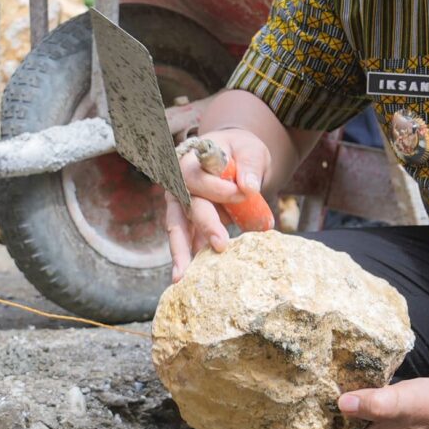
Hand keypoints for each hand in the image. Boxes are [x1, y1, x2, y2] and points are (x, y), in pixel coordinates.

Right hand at [160, 126, 272, 275]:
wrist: (236, 158)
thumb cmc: (240, 151)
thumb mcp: (249, 151)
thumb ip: (249, 166)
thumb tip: (249, 187)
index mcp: (189, 161)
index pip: (196, 177)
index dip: (218, 188)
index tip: (245, 193)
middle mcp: (178, 184)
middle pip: (187, 206)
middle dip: (204, 226)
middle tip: (220, 245)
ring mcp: (180, 205)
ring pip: (178, 229)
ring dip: (182, 252)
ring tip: (182, 277)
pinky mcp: (188, 222)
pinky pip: (187, 240)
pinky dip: (190, 257)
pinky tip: (191, 277)